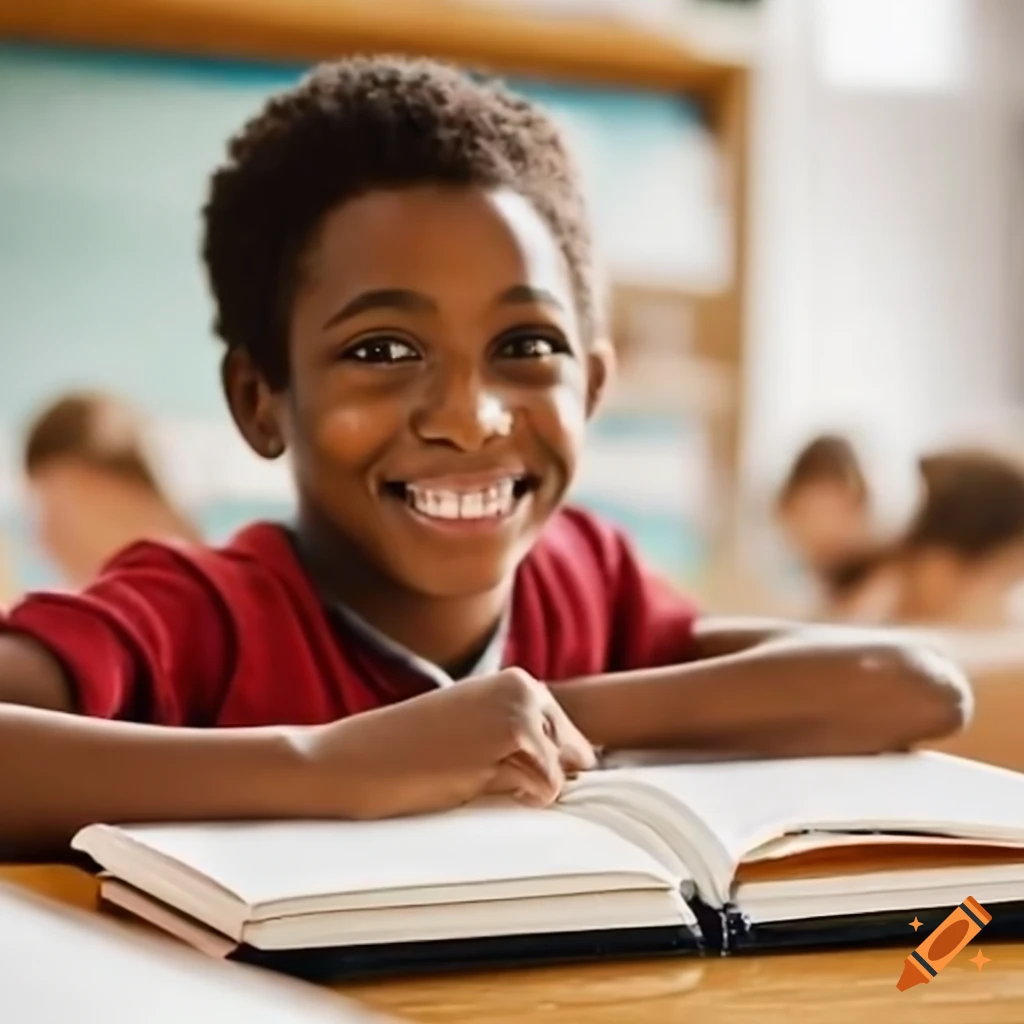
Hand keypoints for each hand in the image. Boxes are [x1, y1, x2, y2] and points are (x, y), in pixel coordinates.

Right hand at [303, 668, 595, 819]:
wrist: (356, 758)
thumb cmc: (412, 753)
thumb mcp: (475, 736)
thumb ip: (522, 744)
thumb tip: (582, 771)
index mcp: (518, 683)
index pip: (568, 740)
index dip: (542, 769)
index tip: (496, 771)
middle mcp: (525, 687)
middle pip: (576, 756)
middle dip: (542, 778)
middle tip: (481, 774)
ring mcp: (520, 707)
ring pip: (564, 773)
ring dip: (526, 788)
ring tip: (472, 776)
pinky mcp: (510, 734)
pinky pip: (549, 787)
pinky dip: (521, 799)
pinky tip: (473, 783)